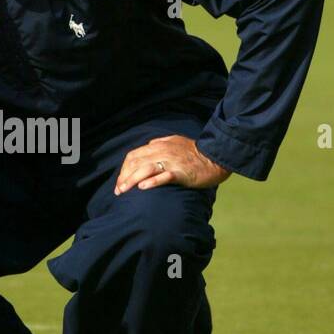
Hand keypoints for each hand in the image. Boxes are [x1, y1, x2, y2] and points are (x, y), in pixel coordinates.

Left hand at [114, 135, 230, 193]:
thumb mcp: (176, 141)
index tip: (120, 181)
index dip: (124, 169)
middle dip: (124, 177)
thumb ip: (161, 143)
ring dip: (132, 180)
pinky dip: (152, 181)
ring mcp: (171, 162)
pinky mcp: (181, 172)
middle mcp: (162, 151)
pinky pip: (164, 176)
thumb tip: (149, 145)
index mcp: (159, 145)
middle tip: (118, 191)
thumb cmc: (195, 152)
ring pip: (145, 169)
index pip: (133, 155)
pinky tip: (143, 187)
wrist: (215, 157)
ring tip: (124, 191)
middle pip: (136, 163)